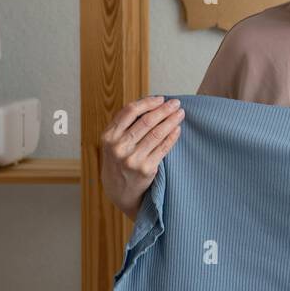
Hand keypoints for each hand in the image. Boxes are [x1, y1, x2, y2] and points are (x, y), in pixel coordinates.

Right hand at [100, 95, 184, 221]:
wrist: (119, 191)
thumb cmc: (119, 161)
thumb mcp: (112, 143)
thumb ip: (124, 125)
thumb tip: (150, 104)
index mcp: (109, 136)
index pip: (130, 111)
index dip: (147, 103)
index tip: (160, 99)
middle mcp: (119, 147)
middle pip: (146, 121)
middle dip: (164, 109)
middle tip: (176, 103)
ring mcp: (133, 159)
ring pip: (157, 133)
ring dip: (171, 121)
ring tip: (180, 113)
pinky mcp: (146, 169)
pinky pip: (163, 148)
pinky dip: (172, 136)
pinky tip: (178, 129)